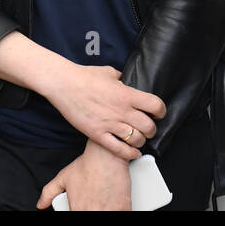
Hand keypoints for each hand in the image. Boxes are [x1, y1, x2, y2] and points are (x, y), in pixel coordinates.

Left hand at [37, 139, 130, 210]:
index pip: (76, 218)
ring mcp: (109, 211)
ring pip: (108, 217)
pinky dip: (120, 211)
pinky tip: (115, 206)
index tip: (85, 207)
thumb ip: (49, 192)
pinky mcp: (124, 207)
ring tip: (104, 205)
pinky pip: (124, 215)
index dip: (80, 212)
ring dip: (106, 211)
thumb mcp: (63, 177)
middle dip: (94, 211)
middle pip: (93, 218)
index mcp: (77, 210)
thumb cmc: (87, 164)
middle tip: (96, 204)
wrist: (107, 155)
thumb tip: (41, 204)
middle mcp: (93, 212)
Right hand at [38, 62, 165, 160]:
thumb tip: (125, 79)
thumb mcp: (109, 72)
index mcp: (127, 94)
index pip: (155, 105)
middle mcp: (122, 110)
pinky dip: (129, 153)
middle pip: (149, 126)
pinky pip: (119, 149)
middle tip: (149, 129)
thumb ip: (121, 78)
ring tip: (139, 139)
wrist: (64, 84)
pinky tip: (133, 153)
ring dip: (141, 141)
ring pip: (136, 139)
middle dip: (152, 129)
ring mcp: (110, 124)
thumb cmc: (85, 76)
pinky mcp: (98, 134)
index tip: (158, 113)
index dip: (160, 111)